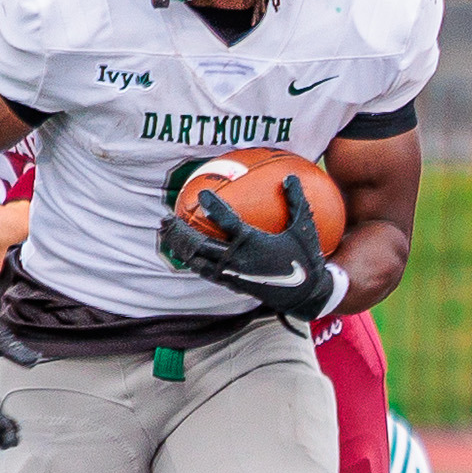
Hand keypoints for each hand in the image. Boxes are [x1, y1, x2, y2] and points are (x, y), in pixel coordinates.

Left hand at [158, 175, 335, 319]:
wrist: (305, 296)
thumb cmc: (305, 258)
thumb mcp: (304, 228)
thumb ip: (296, 201)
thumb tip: (291, 176)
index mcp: (253, 243)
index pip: (228, 223)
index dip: (213, 208)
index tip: (201, 196)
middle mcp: (237, 260)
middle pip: (199, 246)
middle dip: (179, 232)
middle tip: (166, 218)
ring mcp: (231, 274)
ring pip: (197, 261)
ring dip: (179, 246)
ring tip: (166, 233)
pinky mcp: (230, 283)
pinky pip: (204, 271)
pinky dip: (190, 259)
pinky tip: (183, 251)